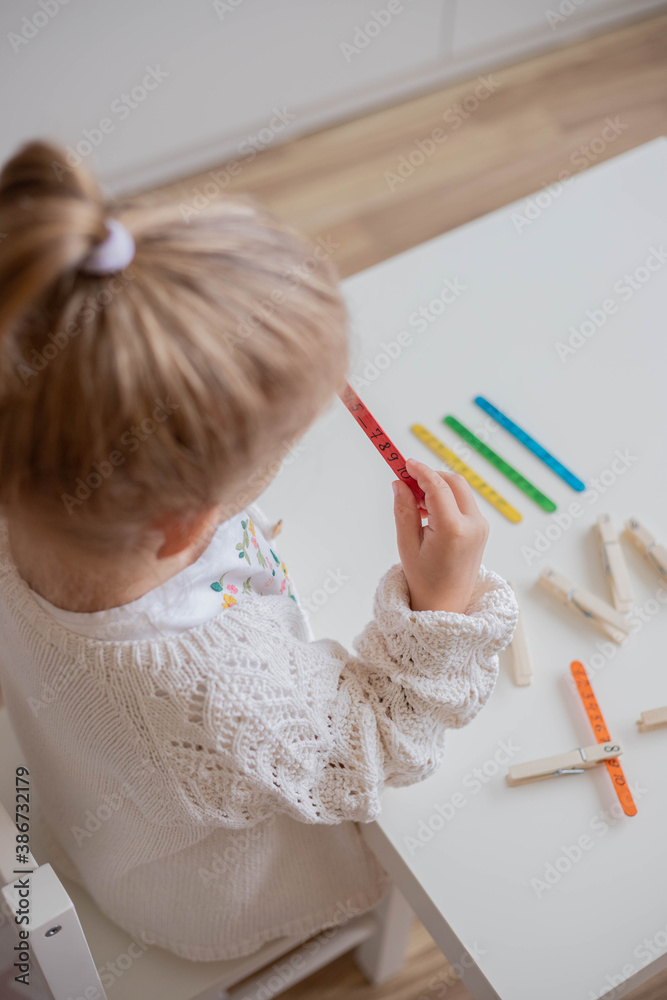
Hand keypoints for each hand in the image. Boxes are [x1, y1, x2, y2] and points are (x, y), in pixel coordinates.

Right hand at [392, 458, 488, 612]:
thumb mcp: (406, 544)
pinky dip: (447, 499)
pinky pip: (464, 503)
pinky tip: (428, 513)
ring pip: (460, 490)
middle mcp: (473, 525)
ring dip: (438, 488)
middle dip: (431, 477)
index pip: (438, 486)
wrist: (446, 606)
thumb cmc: (424, 580)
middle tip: (407, 483)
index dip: (420, 471)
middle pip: (454, 482)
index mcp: (453, 530)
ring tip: (415, 504)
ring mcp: (481, 527)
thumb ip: (404, 510)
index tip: (404, 463)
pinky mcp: (482, 529)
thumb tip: (399, 483)